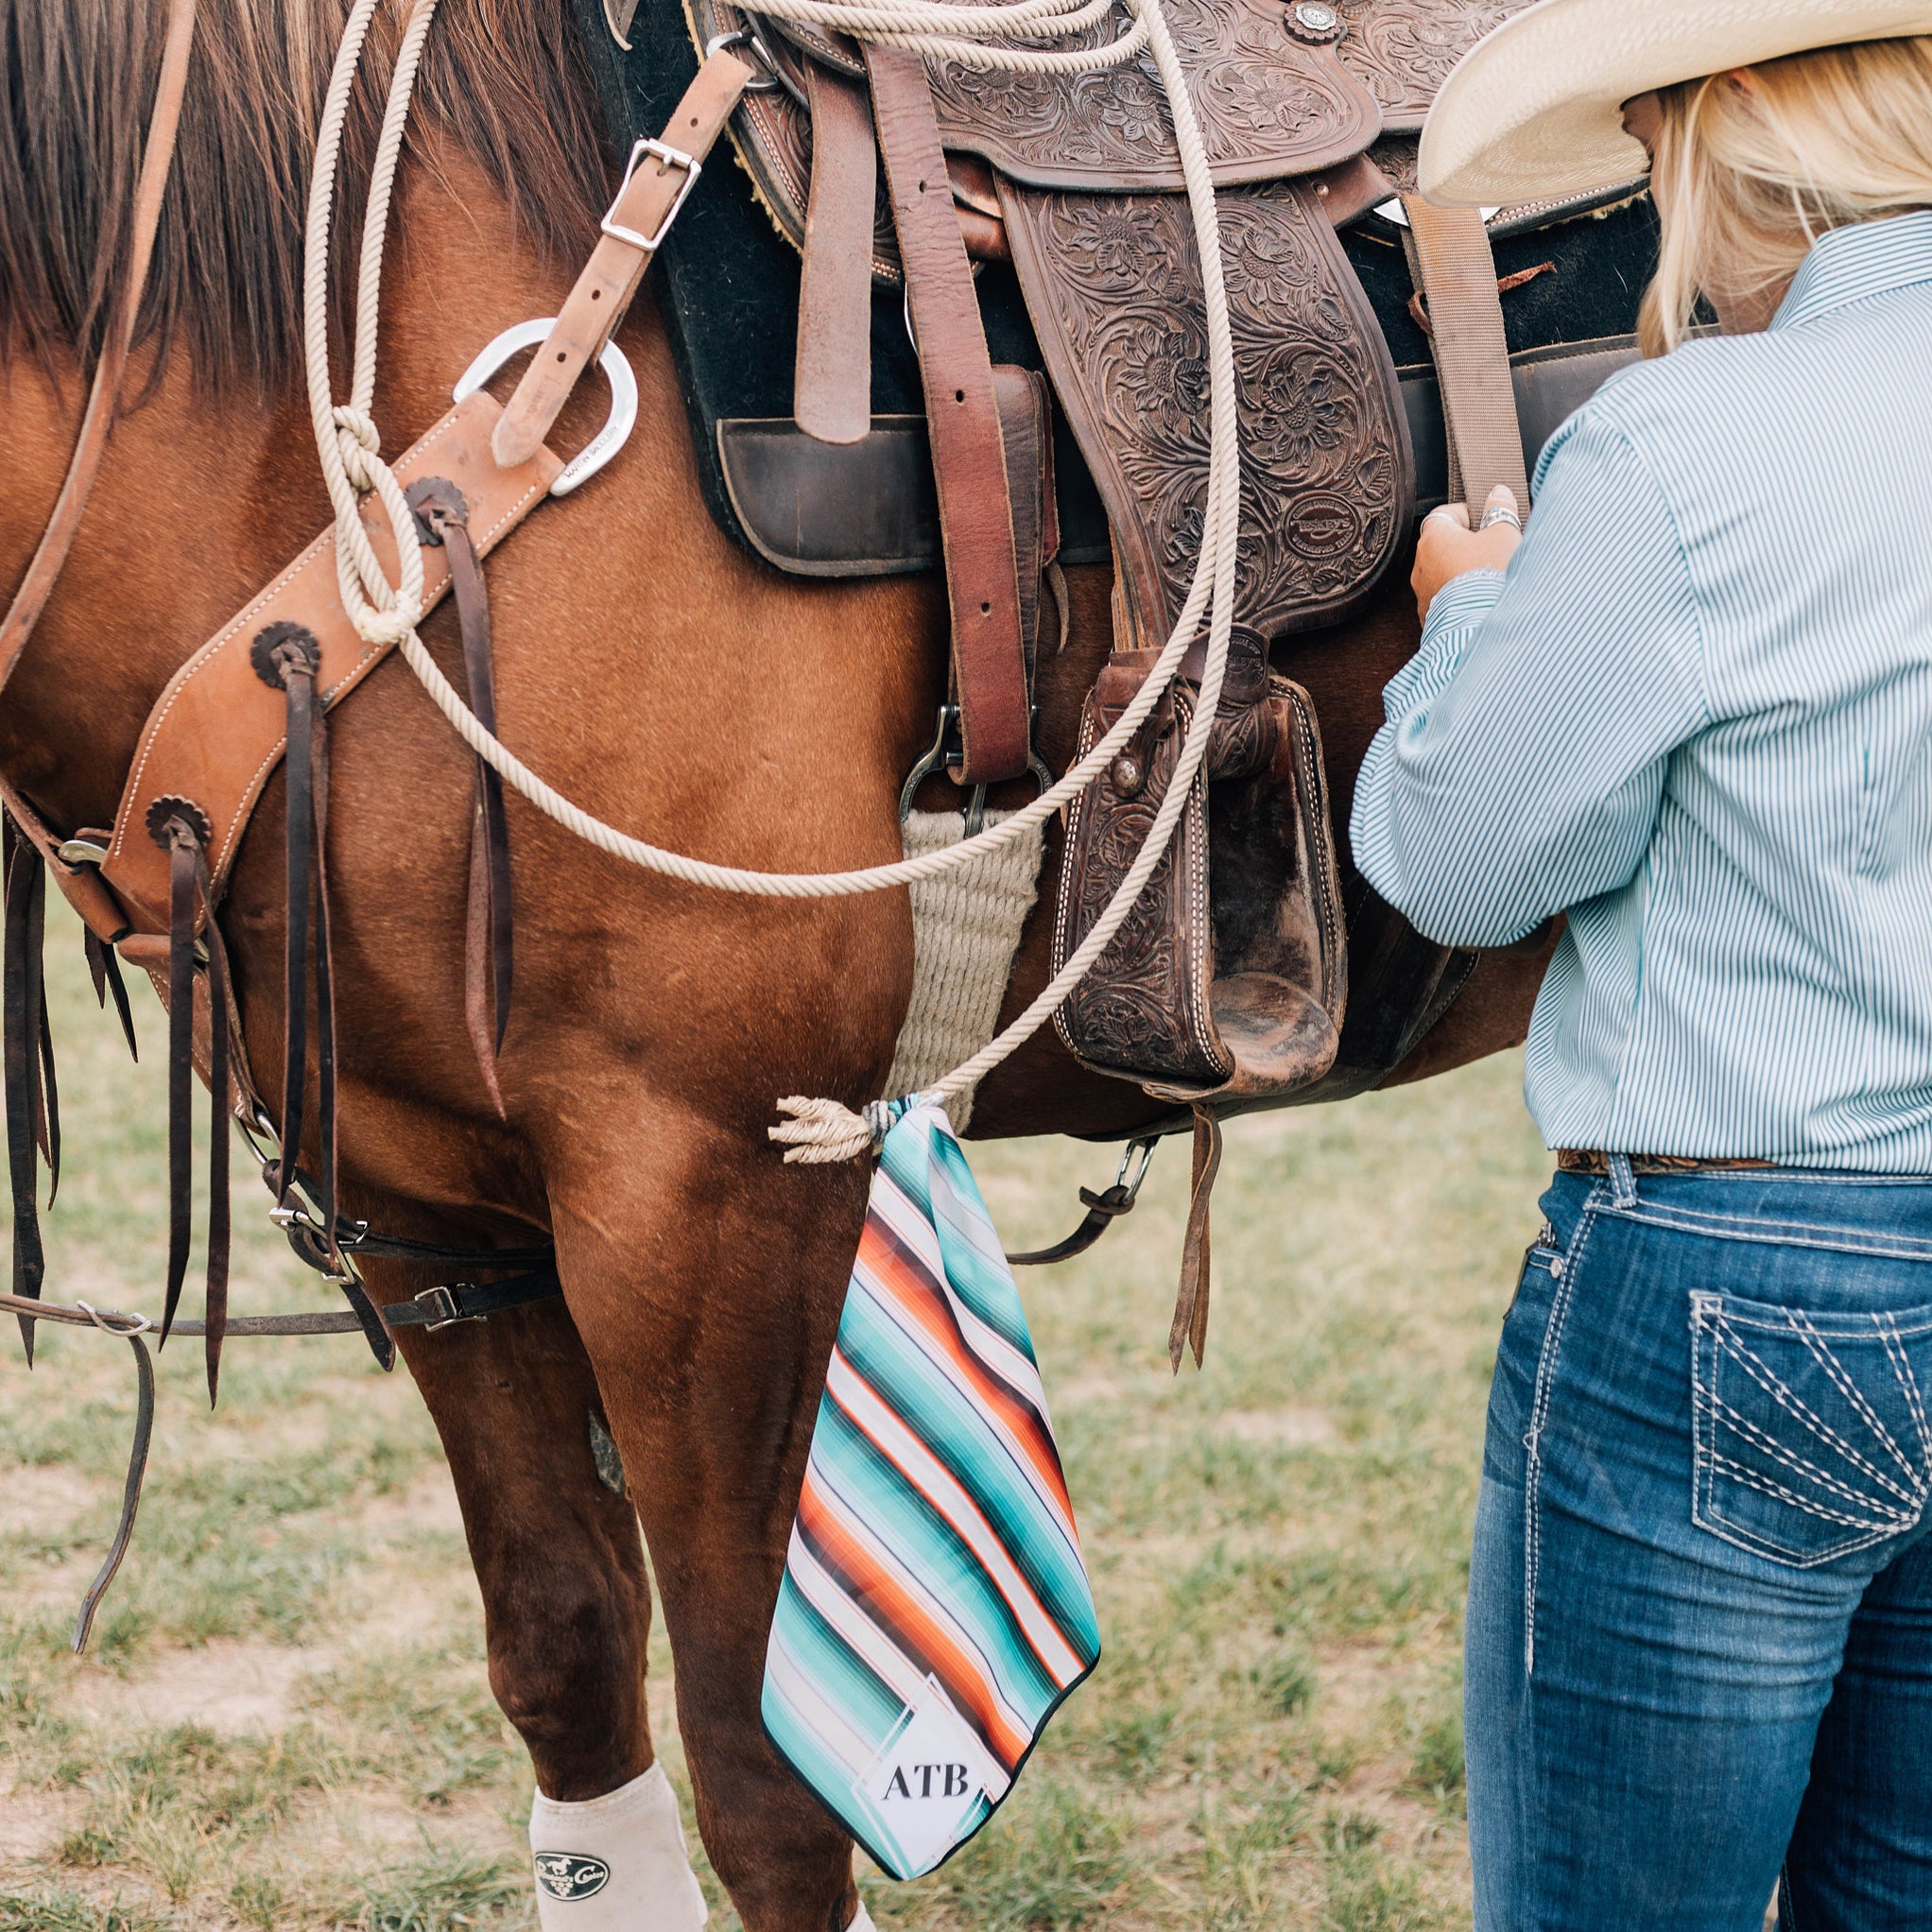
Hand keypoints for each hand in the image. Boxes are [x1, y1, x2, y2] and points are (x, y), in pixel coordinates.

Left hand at [1413, 484, 1521, 626]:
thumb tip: (1498, 494)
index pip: (1443, 515)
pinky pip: (1446, 599)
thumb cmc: (1490, 577)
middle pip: (1444, 546)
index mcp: (1433, 538)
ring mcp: (1423, 594)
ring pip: (1444, 574)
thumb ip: (1500, 511)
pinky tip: (1481, 599)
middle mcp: (1421, 566)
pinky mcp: (1431, 618)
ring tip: (1490, 577)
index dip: (1465, 513)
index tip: (1483, 518)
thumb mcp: (1504, 535)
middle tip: (1493, 548)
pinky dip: (1461, 596)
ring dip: (1463, 572)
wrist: (1480, 627)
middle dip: (1467, 545)